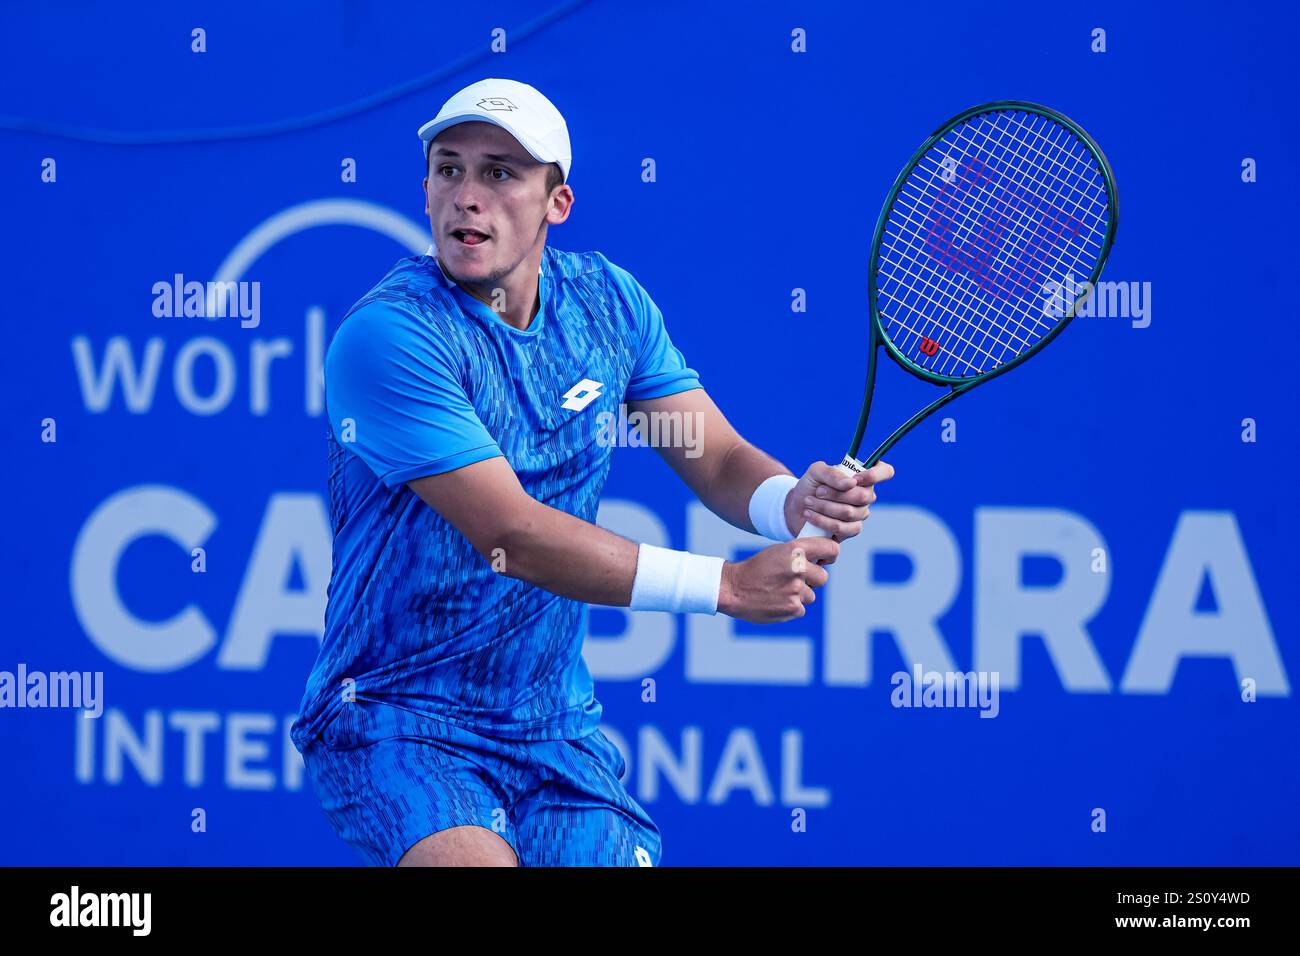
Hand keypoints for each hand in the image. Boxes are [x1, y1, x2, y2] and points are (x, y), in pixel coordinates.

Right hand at [717, 538, 838, 623]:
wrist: (734, 589)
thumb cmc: (757, 568)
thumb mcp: (778, 551)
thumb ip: (801, 553)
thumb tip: (824, 560)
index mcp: (795, 549)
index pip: (831, 549)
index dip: (830, 555)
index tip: (824, 560)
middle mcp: (798, 568)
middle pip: (823, 577)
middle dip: (812, 580)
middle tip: (792, 579)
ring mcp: (796, 589)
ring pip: (811, 595)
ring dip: (798, 595)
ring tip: (778, 590)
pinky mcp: (793, 608)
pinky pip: (801, 608)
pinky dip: (790, 606)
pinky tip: (775, 600)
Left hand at [783, 459, 895, 540]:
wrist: (796, 507)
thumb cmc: (810, 486)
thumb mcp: (816, 472)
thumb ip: (832, 473)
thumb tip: (851, 483)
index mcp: (863, 477)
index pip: (885, 472)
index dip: (875, 475)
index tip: (855, 478)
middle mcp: (866, 496)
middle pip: (863, 496)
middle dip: (836, 494)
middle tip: (817, 491)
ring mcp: (860, 514)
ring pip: (849, 513)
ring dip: (825, 507)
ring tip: (808, 502)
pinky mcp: (850, 531)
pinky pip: (842, 528)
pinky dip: (823, 521)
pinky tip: (810, 515)